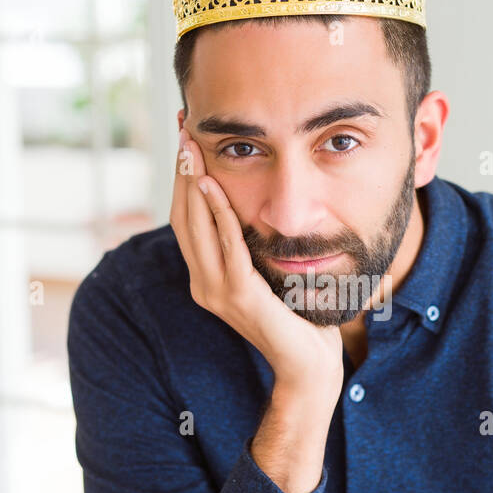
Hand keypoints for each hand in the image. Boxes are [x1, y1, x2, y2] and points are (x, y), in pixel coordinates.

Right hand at [169, 126, 343, 401]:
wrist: (309, 365)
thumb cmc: (297, 318)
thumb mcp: (270, 273)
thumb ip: (254, 246)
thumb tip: (257, 206)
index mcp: (206, 277)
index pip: (186, 218)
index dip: (183, 177)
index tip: (187, 137)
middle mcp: (203, 283)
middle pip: (183, 215)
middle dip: (183, 169)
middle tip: (184, 127)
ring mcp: (216, 292)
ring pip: (196, 226)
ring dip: (193, 182)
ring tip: (193, 146)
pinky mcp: (238, 297)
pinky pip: (226, 247)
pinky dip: (217, 214)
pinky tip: (212, 185)